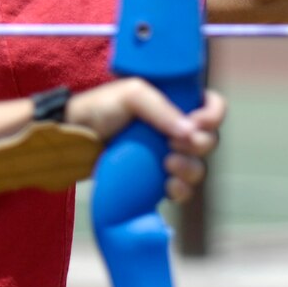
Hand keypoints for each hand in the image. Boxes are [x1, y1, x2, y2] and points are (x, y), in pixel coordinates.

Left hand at [68, 83, 224, 203]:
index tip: (197, 123)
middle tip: (173, 145)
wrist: (73, 139)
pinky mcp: (157, 178)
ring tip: (167, 166)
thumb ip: (160, 108)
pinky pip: (183, 189)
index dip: (213, 115)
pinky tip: (167, 188)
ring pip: (199, 167)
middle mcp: (176, 128)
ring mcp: (168, 155)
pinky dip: (181, 190)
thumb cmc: (99, 109)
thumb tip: (190, 131)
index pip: (212, 106)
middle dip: (200, 145)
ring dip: (190, 169)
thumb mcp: (130, 95)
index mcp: (175, 102)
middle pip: (210, 140)